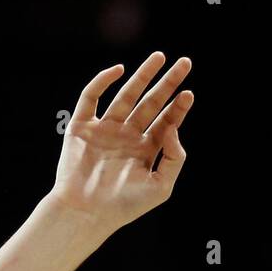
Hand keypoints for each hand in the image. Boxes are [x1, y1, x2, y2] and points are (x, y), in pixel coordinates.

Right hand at [49, 52, 193, 234]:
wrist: (87, 212)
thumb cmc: (124, 206)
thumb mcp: (160, 187)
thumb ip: (174, 158)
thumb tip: (173, 125)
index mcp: (145, 151)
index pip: (166, 123)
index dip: (178, 108)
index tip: (189, 93)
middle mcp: (127, 137)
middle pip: (151, 103)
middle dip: (167, 83)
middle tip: (185, 63)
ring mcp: (105, 129)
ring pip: (126, 95)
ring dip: (142, 76)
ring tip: (159, 57)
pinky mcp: (82, 126)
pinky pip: (92, 96)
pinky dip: (103, 81)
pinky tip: (120, 70)